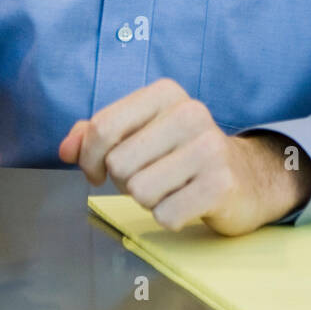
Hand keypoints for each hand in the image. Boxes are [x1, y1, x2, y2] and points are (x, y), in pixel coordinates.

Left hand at [58, 79, 310, 234]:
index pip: (103, 127)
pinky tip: (188, 202)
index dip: (89, 157)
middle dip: (124, 181)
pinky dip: (170, 216)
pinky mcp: (221, 184)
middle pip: (118, 163)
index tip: (97, 170)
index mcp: (165, 93)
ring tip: (170, 187)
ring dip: (147, 200)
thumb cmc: (179, 154)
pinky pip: (165, 215)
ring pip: (139, 191)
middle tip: (149, 177)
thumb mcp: (140, 133)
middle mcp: (190, 112)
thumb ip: (95, 136)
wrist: (246, 177)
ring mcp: (209, 148)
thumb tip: (64, 150)